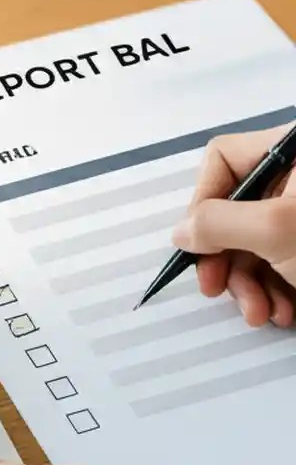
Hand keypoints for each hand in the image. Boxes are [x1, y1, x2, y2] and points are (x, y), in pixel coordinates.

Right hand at [172, 124, 295, 326]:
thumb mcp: (274, 228)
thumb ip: (215, 223)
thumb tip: (181, 230)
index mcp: (295, 152)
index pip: (224, 160)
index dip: (203, 202)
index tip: (199, 242)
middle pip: (235, 209)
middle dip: (228, 259)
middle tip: (219, 290)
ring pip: (256, 242)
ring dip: (249, 284)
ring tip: (261, 312)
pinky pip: (281, 260)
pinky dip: (276, 289)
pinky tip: (284, 310)